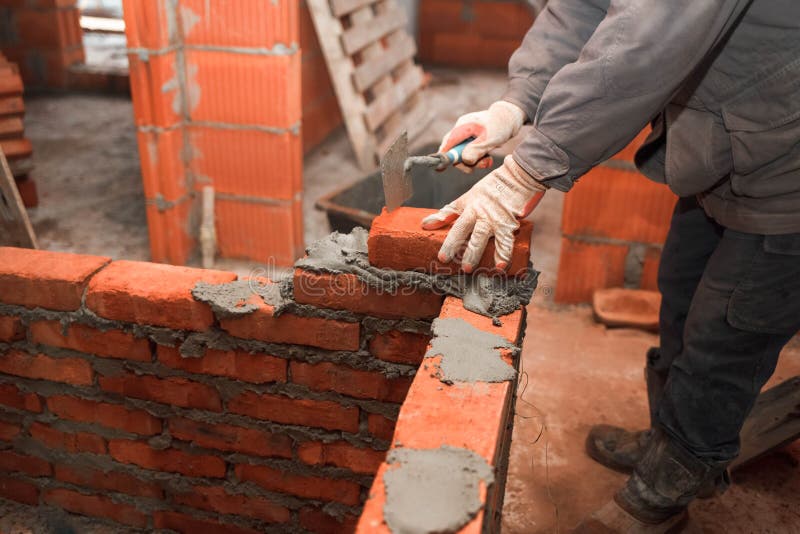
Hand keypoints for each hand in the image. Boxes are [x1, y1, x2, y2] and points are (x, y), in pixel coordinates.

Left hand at [422, 155, 545, 271]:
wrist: (519, 177)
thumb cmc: (494, 187)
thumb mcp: (470, 195)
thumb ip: (451, 211)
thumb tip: (426, 224)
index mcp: (468, 203)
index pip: (449, 212)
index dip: (437, 220)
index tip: (426, 229)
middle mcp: (478, 211)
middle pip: (461, 229)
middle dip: (452, 244)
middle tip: (444, 259)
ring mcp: (492, 218)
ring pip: (480, 237)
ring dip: (473, 253)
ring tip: (467, 268)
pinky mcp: (508, 223)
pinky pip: (505, 242)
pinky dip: (503, 254)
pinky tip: (500, 266)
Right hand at [439, 101, 525, 172]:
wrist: (512, 118)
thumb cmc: (501, 125)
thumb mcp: (490, 139)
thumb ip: (476, 150)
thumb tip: (464, 160)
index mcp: (463, 126)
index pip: (448, 142)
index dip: (444, 155)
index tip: (439, 168)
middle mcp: (462, 130)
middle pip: (455, 151)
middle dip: (466, 162)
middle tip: (479, 165)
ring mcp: (467, 135)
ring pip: (464, 154)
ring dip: (475, 161)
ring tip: (488, 160)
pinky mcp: (473, 139)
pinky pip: (471, 152)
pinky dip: (478, 158)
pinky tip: (488, 157)